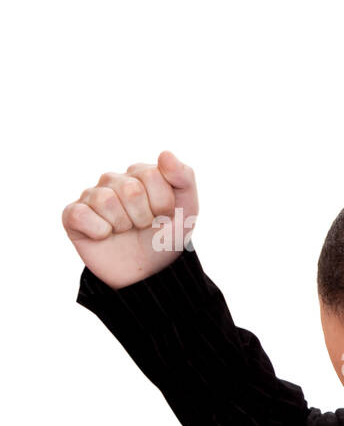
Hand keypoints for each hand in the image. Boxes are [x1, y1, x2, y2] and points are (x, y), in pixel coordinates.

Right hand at [62, 151, 198, 289]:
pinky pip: (80, 214)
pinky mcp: (73, 215)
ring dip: (123, 224)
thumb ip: (184, 178)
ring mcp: (91, 196)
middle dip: (144, 216)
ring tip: (125, 231)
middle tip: (143, 226)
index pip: (152, 175)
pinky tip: (105, 236)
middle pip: (131, 189)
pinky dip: (98, 231)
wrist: (148, 272)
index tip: (163, 216)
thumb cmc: (166, 238)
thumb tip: (165, 153)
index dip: (162, 203)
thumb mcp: (187, 210)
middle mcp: (113, 180)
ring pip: (106, 201)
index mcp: (140, 173)